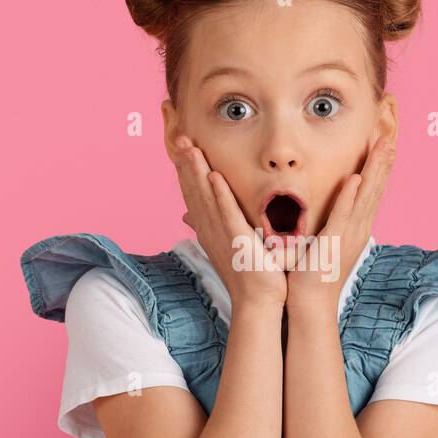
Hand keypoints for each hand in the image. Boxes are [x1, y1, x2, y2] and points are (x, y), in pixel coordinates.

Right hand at [170, 134, 287, 310]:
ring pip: (205, 197)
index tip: (180, 144)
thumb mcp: (227, 245)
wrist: (259, 302)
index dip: (184, 168)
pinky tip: (213, 176)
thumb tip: (186, 215)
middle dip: (185, 163)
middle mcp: (210, 229)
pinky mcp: (238, 242)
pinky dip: (219, 195)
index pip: (193, 192)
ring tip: (188, 147)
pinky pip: (227, 215)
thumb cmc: (246, 275)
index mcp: (208, 228)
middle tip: (178, 136)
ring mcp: (222, 235)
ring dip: (196, 171)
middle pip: (193, 190)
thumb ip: (211, 225)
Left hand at [285, 135, 394, 311]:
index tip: (385, 146)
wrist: (311, 303)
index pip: (372, 192)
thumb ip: (333, 223)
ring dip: (374, 170)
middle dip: (383, 162)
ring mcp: (348, 235)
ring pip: (365, 196)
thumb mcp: (327, 242)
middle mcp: (358, 229)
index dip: (379, 168)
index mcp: (356, 228)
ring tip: (383, 147)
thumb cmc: (314, 274)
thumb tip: (334, 208)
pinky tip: (356, 178)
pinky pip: (342, 214)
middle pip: (375, 189)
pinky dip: (350, 196)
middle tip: (391, 137)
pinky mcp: (333, 242)